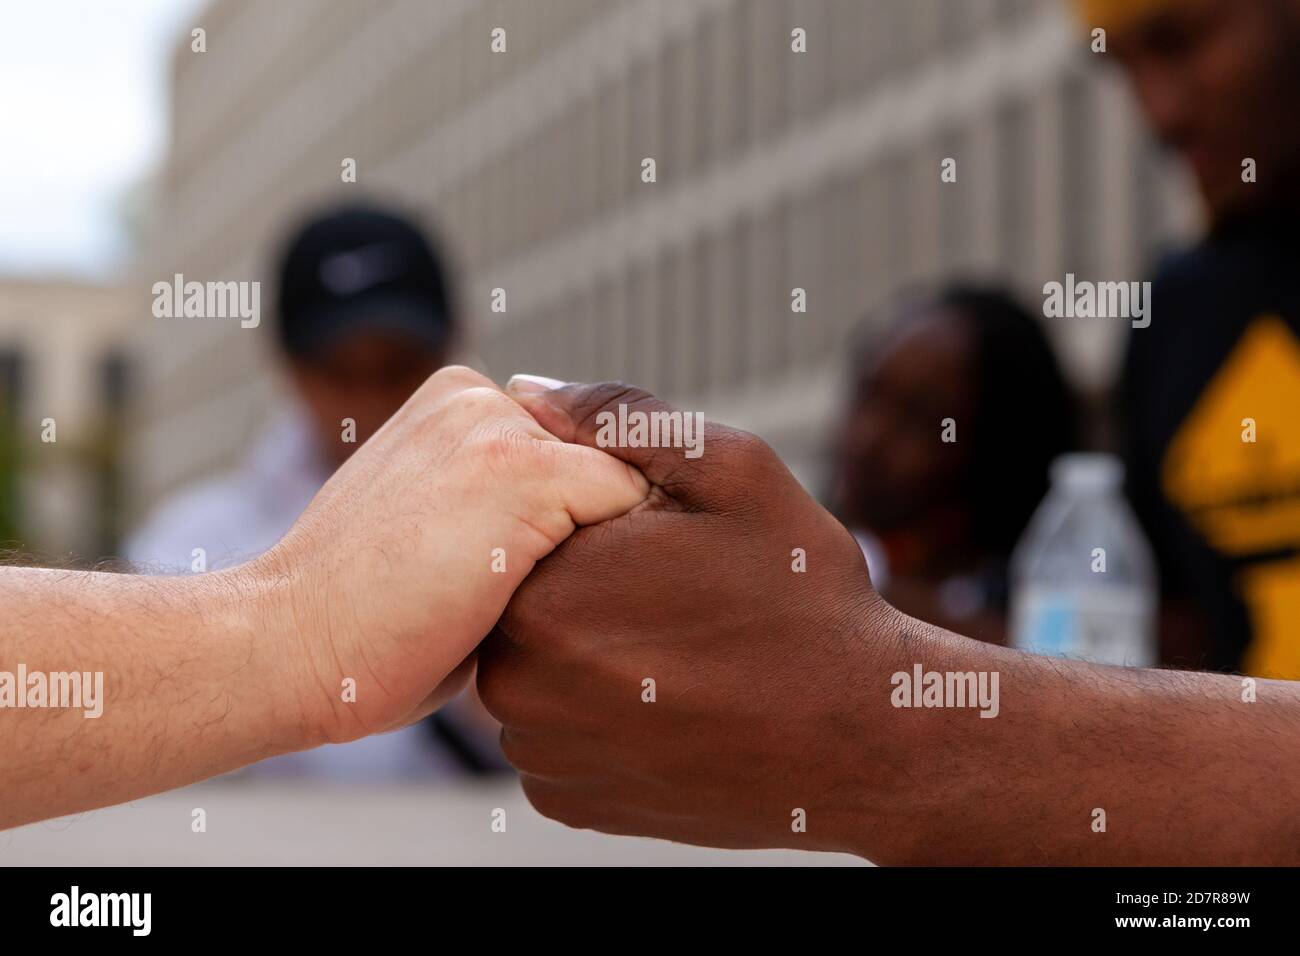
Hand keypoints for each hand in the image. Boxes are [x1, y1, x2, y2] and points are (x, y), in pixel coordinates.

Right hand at [248, 366, 648, 745]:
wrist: (290, 644)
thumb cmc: (368, 619)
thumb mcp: (439, 531)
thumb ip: (502, 505)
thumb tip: (588, 526)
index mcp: (455, 403)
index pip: (574, 447)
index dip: (582, 518)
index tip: (560, 573)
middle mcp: (479, 398)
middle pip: (603, 462)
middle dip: (598, 527)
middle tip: (547, 597)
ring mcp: (500, 428)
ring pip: (620, 484)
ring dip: (609, 546)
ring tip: (544, 605)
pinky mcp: (525, 471)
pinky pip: (628, 504)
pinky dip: (619, 561)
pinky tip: (561, 605)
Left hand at [478, 380, 892, 854]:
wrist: (861, 738)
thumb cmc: (802, 597)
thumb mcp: (731, 471)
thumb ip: (617, 418)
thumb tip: (527, 393)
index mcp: (544, 592)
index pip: (523, 531)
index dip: (595, 527)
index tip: (661, 545)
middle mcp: (520, 682)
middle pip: (525, 602)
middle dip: (587, 588)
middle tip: (674, 600)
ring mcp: (542, 751)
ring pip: (535, 671)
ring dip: (586, 654)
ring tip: (677, 654)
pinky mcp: (568, 802)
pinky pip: (555, 735)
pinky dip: (596, 715)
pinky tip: (666, 704)